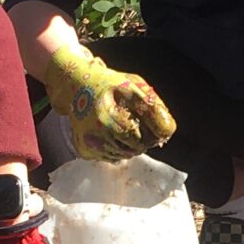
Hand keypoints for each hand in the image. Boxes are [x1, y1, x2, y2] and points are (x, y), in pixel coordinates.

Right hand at [45, 44, 174, 161]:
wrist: (77, 86)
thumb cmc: (110, 85)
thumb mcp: (134, 85)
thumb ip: (153, 106)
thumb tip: (167, 132)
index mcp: (108, 114)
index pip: (142, 138)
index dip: (154, 134)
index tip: (154, 126)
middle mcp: (95, 132)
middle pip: (134, 148)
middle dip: (143, 140)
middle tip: (138, 124)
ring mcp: (88, 142)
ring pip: (124, 155)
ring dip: (130, 145)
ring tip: (124, 126)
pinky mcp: (83, 150)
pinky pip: (111, 158)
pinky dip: (116, 149)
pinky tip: (111, 133)